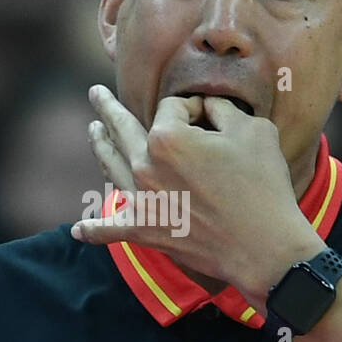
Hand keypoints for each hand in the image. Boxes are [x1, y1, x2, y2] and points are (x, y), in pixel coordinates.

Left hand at [71, 84, 324, 304]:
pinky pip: (111, 230)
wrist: (262, 246)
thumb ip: (222, 108)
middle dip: (109, 109)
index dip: (193, 109)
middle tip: (95, 95)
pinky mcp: (145, 231)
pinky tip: (78, 230)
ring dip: (100, 147)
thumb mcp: (252, 130)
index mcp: (168, 137)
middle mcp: (145, 166)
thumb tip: (203, 107)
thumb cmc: (262, 185)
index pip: (171, 109)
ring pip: (112, 168)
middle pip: (124, 130)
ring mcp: (141, 200)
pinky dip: (94, 229)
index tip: (212, 119)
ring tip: (92, 132)